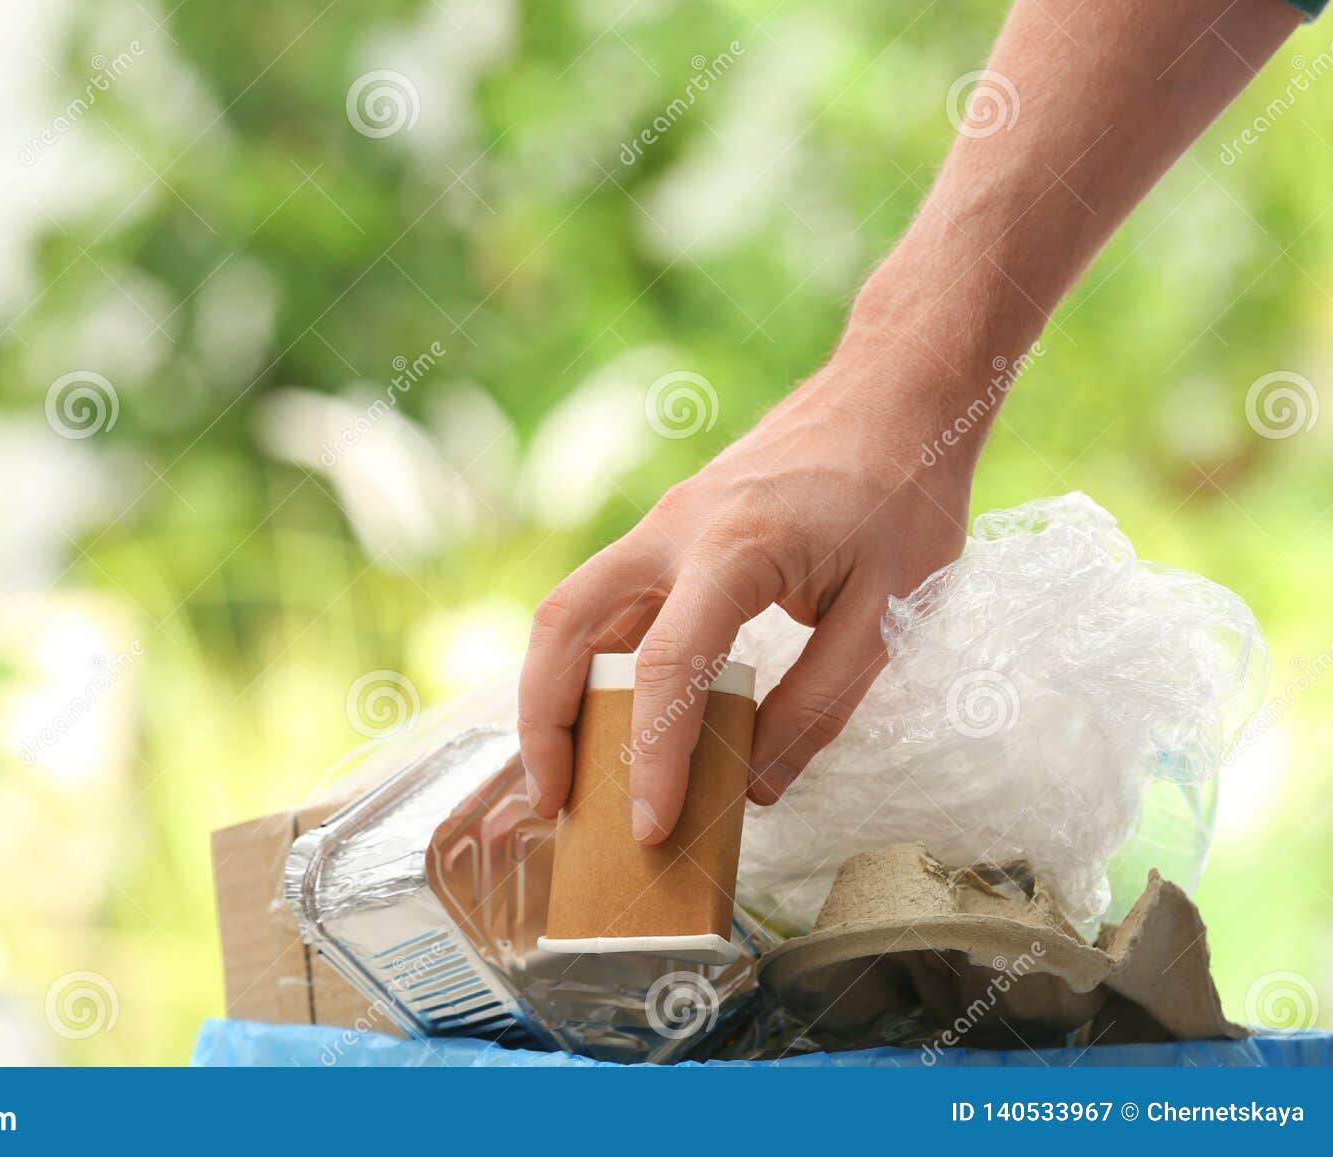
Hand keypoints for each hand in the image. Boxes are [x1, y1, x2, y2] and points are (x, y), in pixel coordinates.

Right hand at [518, 332, 974, 842]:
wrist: (893, 391)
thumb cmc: (904, 492)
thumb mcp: (890, 612)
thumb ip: (819, 704)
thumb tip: (758, 786)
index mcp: (735, 547)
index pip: (668, 668)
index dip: (651, 757)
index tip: (650, 827)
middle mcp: (674, 532)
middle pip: (565, 626)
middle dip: (544, 721)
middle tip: (553, 804)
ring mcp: (662, 527)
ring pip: (571, 614)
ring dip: (554, 695)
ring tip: (567, 778)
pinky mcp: (668, 534)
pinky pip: (609, 606)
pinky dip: (595, 669)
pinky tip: (612, 720)